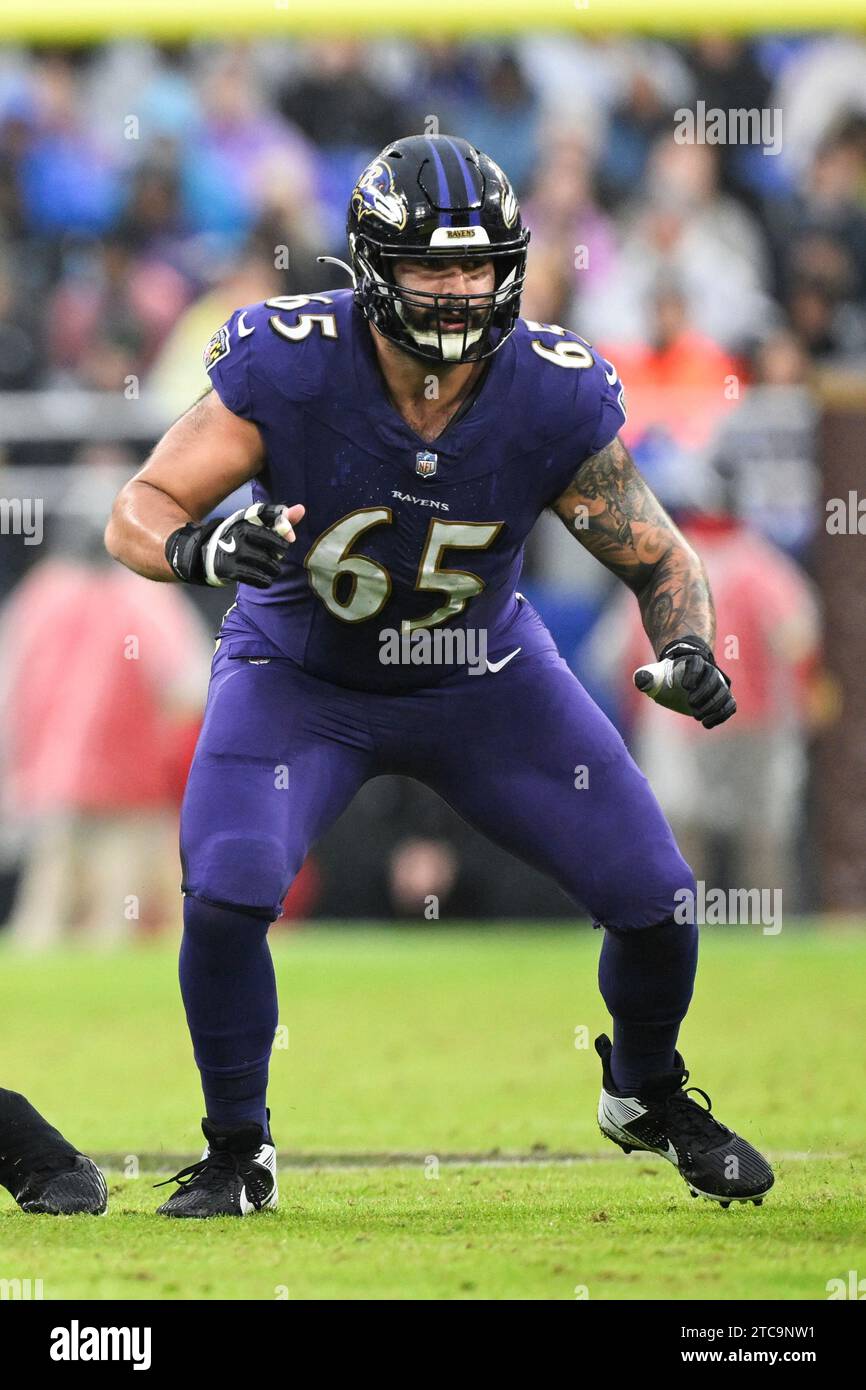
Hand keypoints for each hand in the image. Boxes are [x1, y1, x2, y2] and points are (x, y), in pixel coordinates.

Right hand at [166, 502, 305, 588]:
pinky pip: (256, 577)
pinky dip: (264, 580)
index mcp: (246, 519)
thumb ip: (279, 518)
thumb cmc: (237, 539)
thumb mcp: (254, 524)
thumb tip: (302, 509)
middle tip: (275, 556)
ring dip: (273, 569)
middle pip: (275, 545)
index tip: (291, 538)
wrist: (204, 554)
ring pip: (268, 563)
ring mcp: (234, 551)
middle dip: (279, 553)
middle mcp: (240, 533)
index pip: (271, 517)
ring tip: (271, 569)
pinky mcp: (229, 569)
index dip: (285, 526)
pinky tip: (264, 579)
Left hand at [633, 637, 735, 729]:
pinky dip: (721, 715)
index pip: (697, 663)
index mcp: (692, 661)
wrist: (685, 677)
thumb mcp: (656, 674)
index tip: (685, 686)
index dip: (694, 674)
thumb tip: (641, 681)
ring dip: (713, 707)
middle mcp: (710, 671)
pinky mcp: (723, 698)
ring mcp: (719, 685)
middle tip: (691, 705)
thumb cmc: (669, 675)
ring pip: (723, 693)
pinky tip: (707, 723)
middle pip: (713, 679)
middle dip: (704, 694)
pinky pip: (730, 705)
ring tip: (697, 717)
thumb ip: (647, 677)